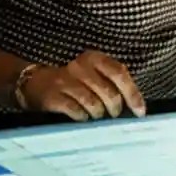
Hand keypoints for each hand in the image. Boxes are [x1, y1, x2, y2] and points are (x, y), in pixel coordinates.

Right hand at [23, 51, 146, 121]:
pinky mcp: (52, 96)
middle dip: (115, 108)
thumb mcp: (93, 74)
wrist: (35, 84)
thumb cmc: (73, 82)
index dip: (132, 93)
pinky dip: (83, 117)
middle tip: (113, 115)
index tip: (140, 111)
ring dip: (98, 114)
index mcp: (94, 58)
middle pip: (108, 91)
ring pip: (93, 103)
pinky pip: (76, 111)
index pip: (119, 73)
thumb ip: (113, 83)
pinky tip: (81, 117)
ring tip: (96, 116)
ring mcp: (64, 81)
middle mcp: (79, 67)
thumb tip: (135, 104)